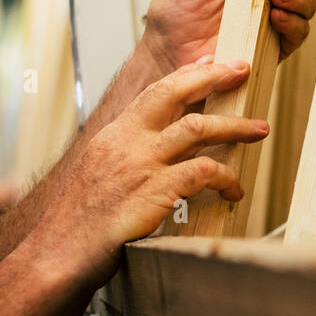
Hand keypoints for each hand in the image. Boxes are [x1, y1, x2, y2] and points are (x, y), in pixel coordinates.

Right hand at [32, 60, 267, 285]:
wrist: (55, 254)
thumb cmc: (79, 224)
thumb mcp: (99, 176)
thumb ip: (126, 158)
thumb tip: (156, 155)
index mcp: (114, 136)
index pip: (154, 92)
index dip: (186, 74)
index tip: (211, 61)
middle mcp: (126, 143)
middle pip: (174, 93)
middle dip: (213, 76)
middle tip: (241, 71)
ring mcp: (140, 166)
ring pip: (197, 128)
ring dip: (235, 127)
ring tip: (260, 129)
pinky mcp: (153, 193)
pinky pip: (203, 172)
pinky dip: (227, 178)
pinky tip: (235, 190)